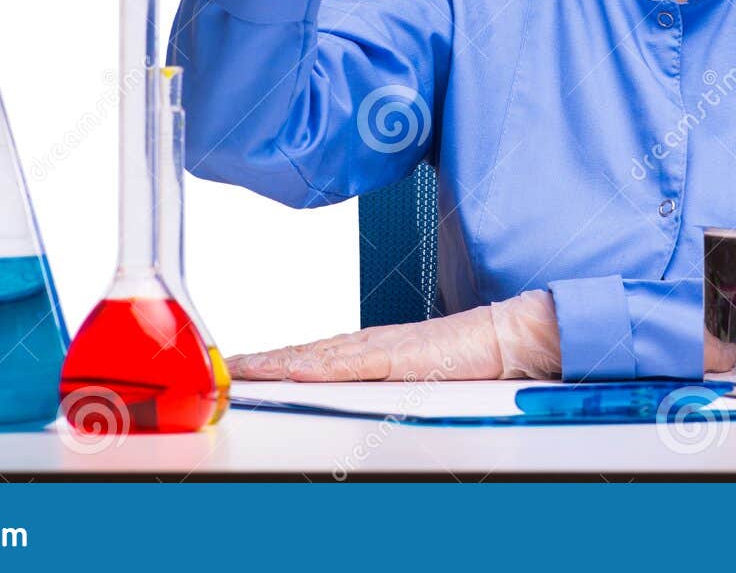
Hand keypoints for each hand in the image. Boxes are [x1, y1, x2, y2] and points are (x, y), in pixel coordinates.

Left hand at [227, 290, 561, 381]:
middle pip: (306, 352)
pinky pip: (354, 364)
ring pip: (320, 355)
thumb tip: (360, 398)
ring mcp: (384, 347)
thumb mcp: (418, 377)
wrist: (507, 337)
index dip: (277, 360)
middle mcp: (371, 343)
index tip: (245, 365)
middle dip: (265, 359)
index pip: (313, 354)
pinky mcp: (401, 356)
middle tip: (228, 364)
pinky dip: (322, 367)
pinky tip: (297, 371)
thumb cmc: (470, 358)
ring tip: (245, 367)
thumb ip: (389, 383)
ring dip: (279, 361)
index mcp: (374, 347)